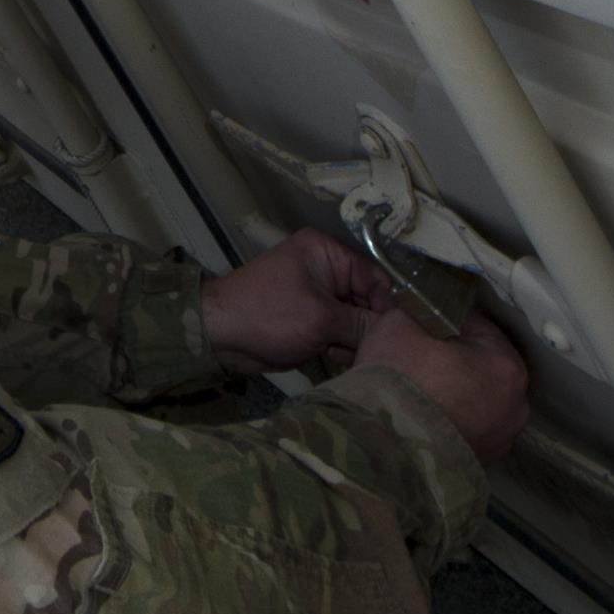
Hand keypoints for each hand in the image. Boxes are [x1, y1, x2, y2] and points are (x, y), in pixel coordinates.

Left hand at [200, 229, 396, 375]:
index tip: (391, 336)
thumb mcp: (321, 319)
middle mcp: (323, 269)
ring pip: (351, 319)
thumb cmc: (269, 316)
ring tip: (349, 357)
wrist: (220, 336)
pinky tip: (336, 360)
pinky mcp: (306, 319)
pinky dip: (338, 346)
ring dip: (352, 340)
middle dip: (367, 327)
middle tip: (372, 353)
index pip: (373, 277)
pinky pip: (334, 331)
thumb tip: (393, 331)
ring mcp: (314, 295)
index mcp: (326, 253)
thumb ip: (361, 324)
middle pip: (364, 300)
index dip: (384, 306)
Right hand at [355, 307, 530, 463]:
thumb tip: (416, 307)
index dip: (442, 322)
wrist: (382, 454)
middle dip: (450, 359)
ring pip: (473, 398)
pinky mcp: (482, 464)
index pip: (475, 326)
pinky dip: (448, 420)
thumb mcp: (398, 324)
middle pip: (479, 364)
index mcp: (506, 364)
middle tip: (413, 359)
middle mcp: (515, 404)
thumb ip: (415, 309)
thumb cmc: (398, 384)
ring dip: (450, 391)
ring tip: (414, 391)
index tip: (417, 328)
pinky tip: (419, 417)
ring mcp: (501, 439)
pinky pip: (465, 427)